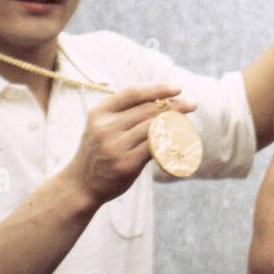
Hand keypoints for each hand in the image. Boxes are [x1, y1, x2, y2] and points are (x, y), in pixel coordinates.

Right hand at [63, 84, 197, 206]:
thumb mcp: (101, 127)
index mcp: (100, 113)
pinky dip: (170, 141)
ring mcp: (115, 146)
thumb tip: (164, 101)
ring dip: (175, 123)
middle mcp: (106, 127)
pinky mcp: (126, 164)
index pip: (133, 93)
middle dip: (174, 105)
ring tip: (187, 122)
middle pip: (147, 110)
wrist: (81, 185)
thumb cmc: (98, 153)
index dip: (158, 88)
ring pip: (154, 127)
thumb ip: (124, 114)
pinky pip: (155, 147)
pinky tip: (181, 140)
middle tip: (192, 104)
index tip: (178, 88)